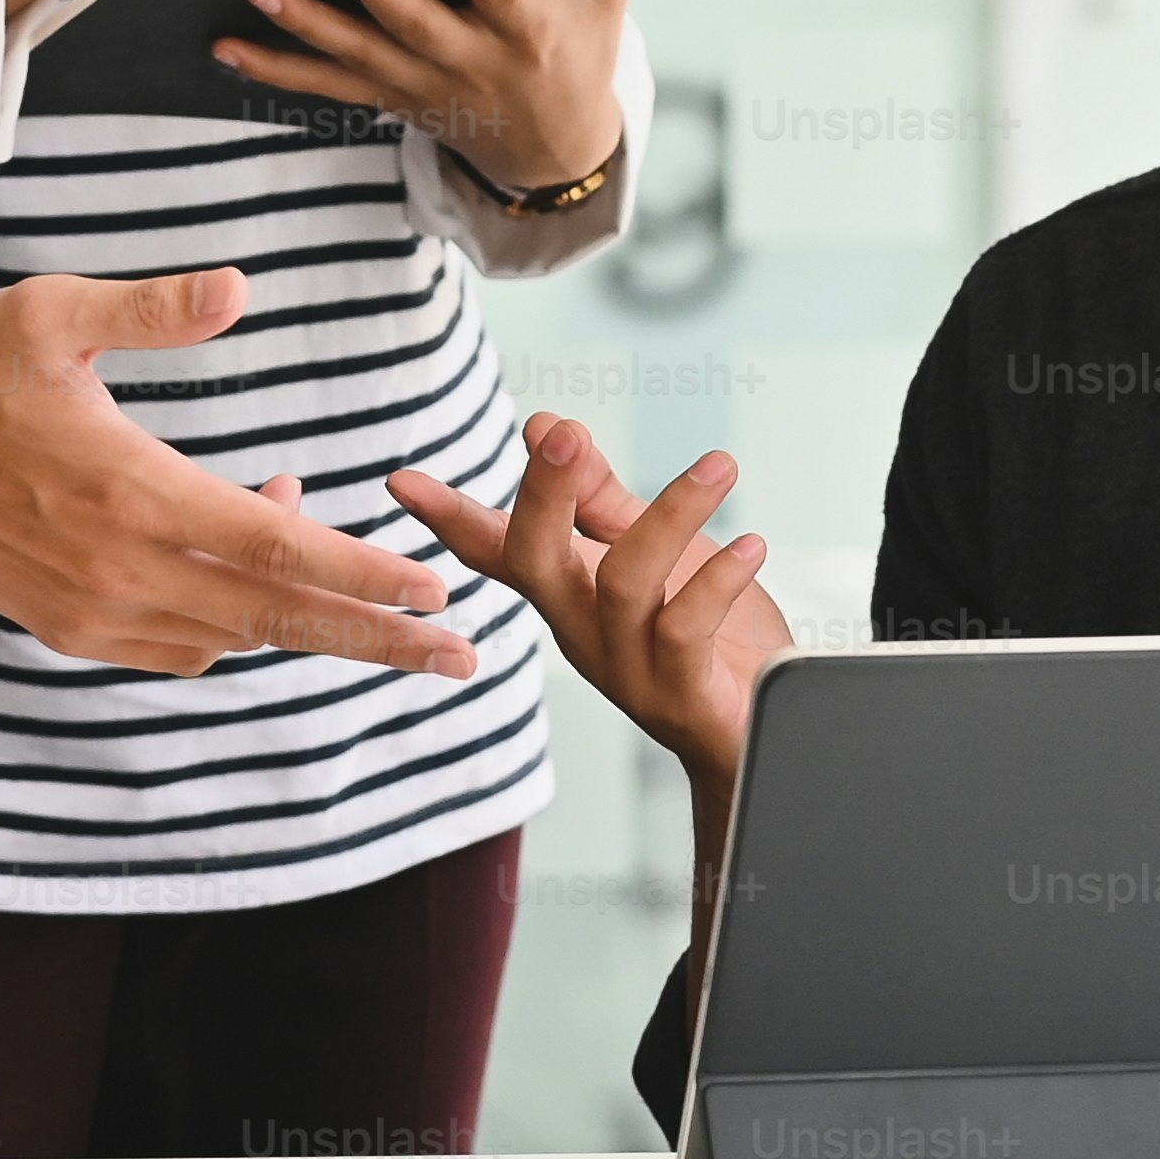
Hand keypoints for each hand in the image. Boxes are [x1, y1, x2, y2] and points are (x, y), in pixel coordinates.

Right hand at [0, 198, 478, 683]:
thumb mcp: (54, 314)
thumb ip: (154, 309)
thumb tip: (239, 287)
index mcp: (134, 495)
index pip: (279, 551)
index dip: (365, 578)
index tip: (436, 594)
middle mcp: (121, 570)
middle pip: (277, 620)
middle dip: (377, 642)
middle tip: (461, 663)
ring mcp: (91, 609)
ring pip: (231, 639)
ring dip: (305, 628)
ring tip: (376, 607)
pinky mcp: (65, 624)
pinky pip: (176, 649)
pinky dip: (234, 631)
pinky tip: (262, 597)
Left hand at [225, 0, 693, 195]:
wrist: (552, 153)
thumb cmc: (580, 49)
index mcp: (527, 32)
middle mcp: (470, 66)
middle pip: (413, 24)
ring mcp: (422, 89)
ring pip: (356, 57)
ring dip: (303, 27)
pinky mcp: (387, 101)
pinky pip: (324, 87)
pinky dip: (275, 68)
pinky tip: (225, 43)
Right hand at [392, 411, 787, 798]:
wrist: (757, 732)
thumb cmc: (707, 638)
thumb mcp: (653, 553)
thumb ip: (600, 499)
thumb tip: (547, 426)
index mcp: (568, 594)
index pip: (496, 550)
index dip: (449, 518)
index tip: (402, 481)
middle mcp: (582, 631)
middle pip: (536, 562)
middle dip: (544, 496)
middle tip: (564, 435)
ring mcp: (625, 667)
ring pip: (622, 584)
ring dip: (671, 516)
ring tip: (720, 466)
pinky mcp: (680, 693)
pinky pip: (684, 629)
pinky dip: (717, 580)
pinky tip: (750, 546)